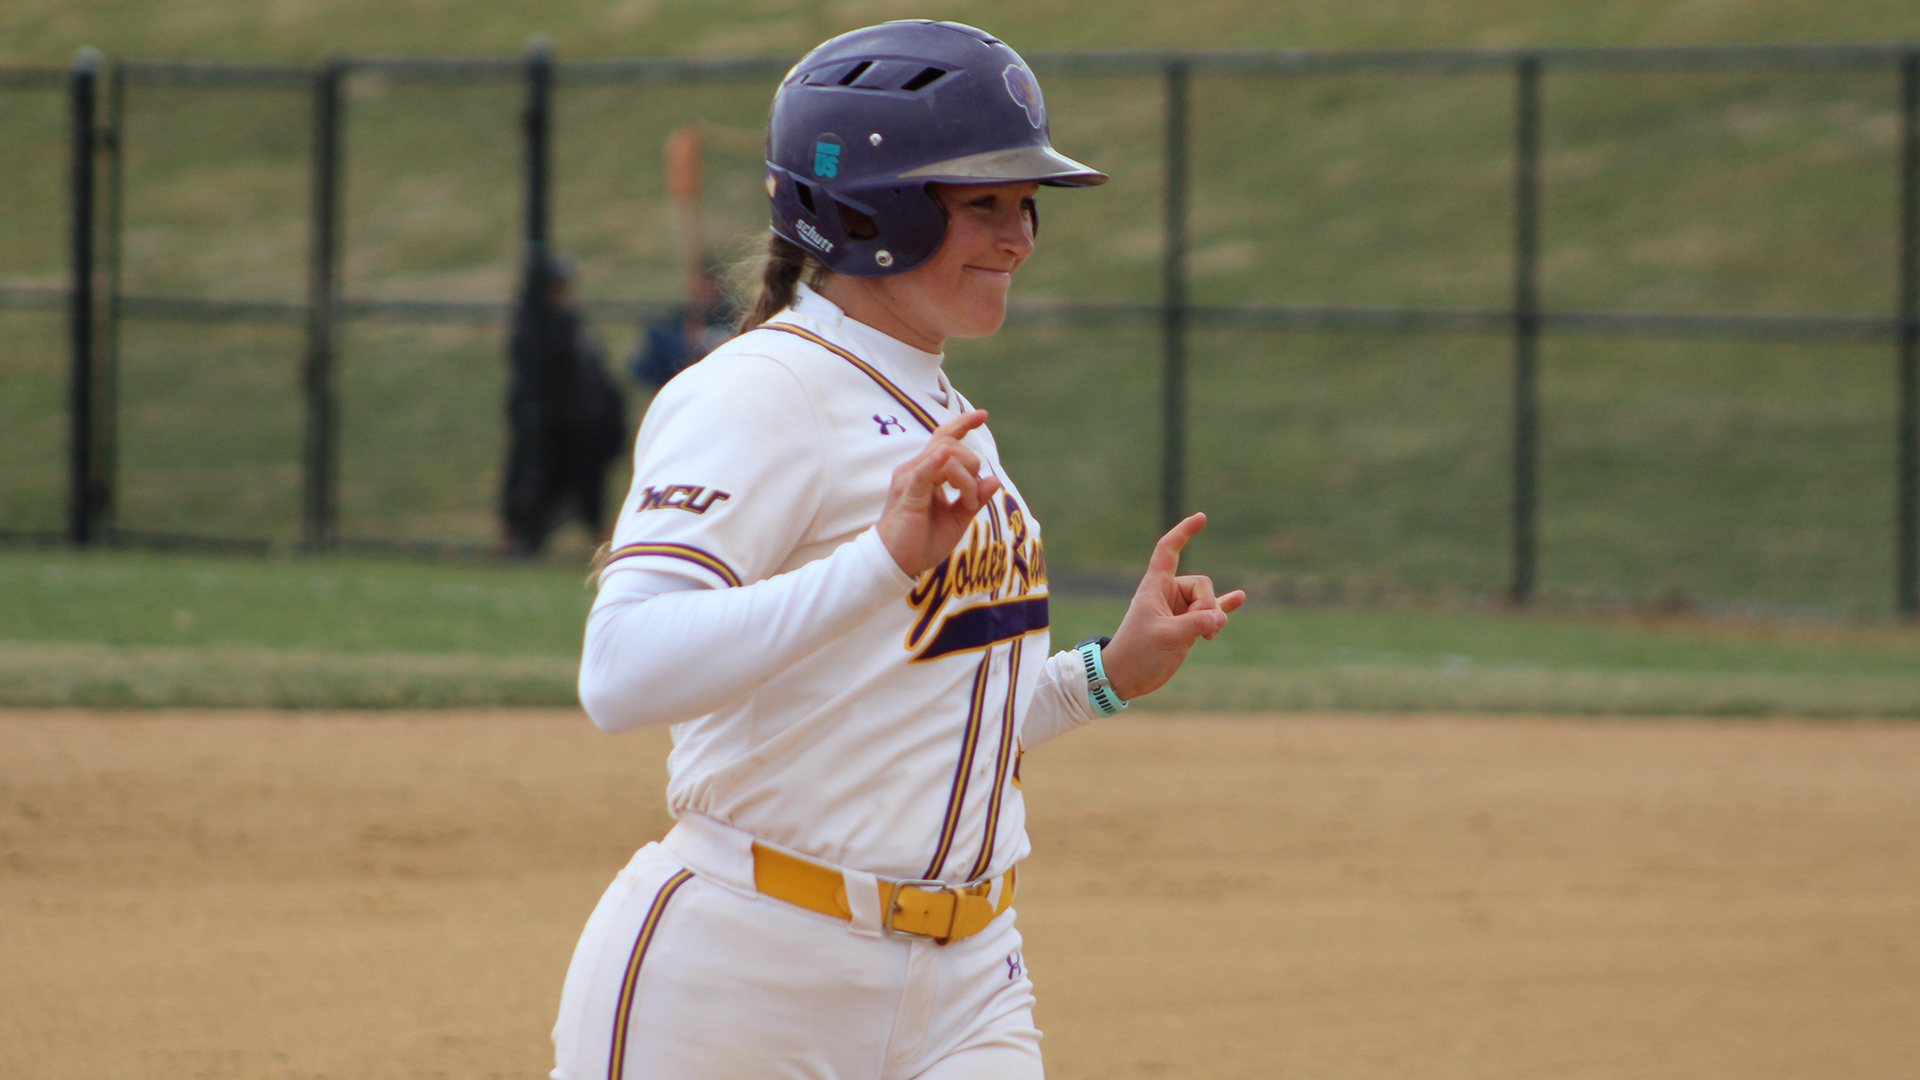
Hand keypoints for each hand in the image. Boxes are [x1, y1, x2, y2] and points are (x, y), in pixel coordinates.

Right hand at [878, 410, 1003, 577]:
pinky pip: (923, 472)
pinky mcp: (907, 494)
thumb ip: (975, 499)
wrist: (896, 563)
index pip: (944, 438)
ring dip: (965, 479)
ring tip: (967, 503)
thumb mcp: (957, 519)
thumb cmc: (922, 542)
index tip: (983, 415)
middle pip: (950, 444)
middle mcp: (914, 469)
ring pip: (945, 456)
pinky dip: (935, 462)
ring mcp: (909, 479)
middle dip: (972, 465)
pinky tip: (945, 455)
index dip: (962, 423)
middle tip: (972, 499)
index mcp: (926, 472)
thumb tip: (995, 479)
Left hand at [1099, 513, 1246, 700]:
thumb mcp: (1167, 637)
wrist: (1127, 677)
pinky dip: (1224, 606)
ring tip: (1208, 636)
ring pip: (1209, 601)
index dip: (1183, 532)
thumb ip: (1196, 624)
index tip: (1201, 518)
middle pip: (1202, 584)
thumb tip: (1221, 617)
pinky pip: (1211, 611)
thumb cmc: (1137, 653)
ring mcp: (1179, 610)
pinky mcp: (1188, 626)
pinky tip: (1240, 598)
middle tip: (1199, 629)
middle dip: (1208, 605)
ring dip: (1214, 617)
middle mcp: (1168, 594)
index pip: (1168, 551)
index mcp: (1155, 587)